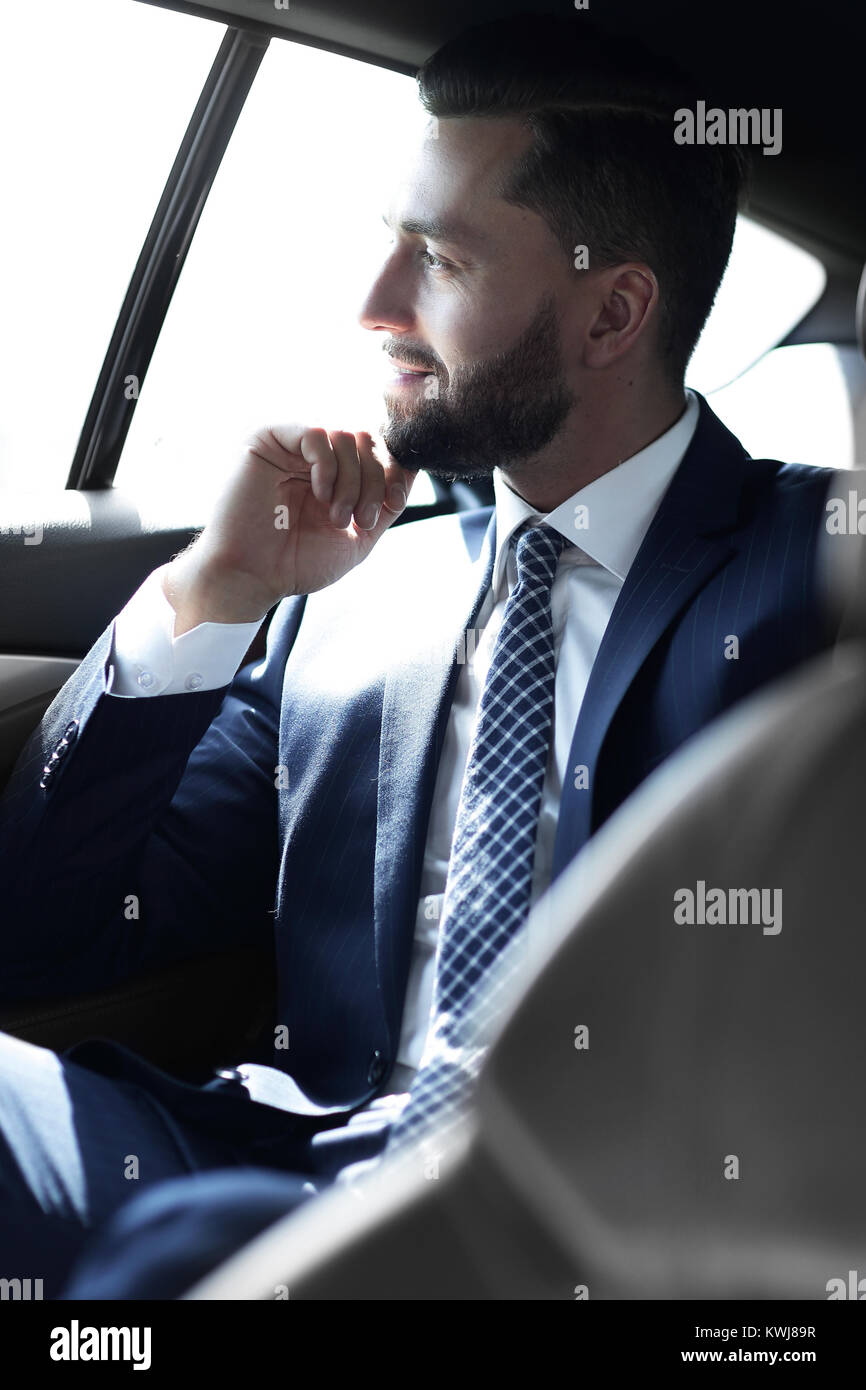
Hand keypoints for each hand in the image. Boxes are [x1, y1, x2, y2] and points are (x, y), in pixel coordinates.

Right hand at [162, 426, 416, 633]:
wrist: (251, 577)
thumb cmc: (296, 563)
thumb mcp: (358, 537)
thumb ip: (385, 503)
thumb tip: (414, 468)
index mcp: (336, 475)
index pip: (379, 451)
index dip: (395, 471)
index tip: (393, 502)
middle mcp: (315, 457)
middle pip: (367, 440)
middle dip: (375, 479)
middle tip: (362, 519)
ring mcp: (292, 446)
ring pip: (346, 435)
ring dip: (352, 480)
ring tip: (337, 516)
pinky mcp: (268, 440)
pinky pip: (315, 433)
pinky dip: (327, 465)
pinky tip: (319, 494)